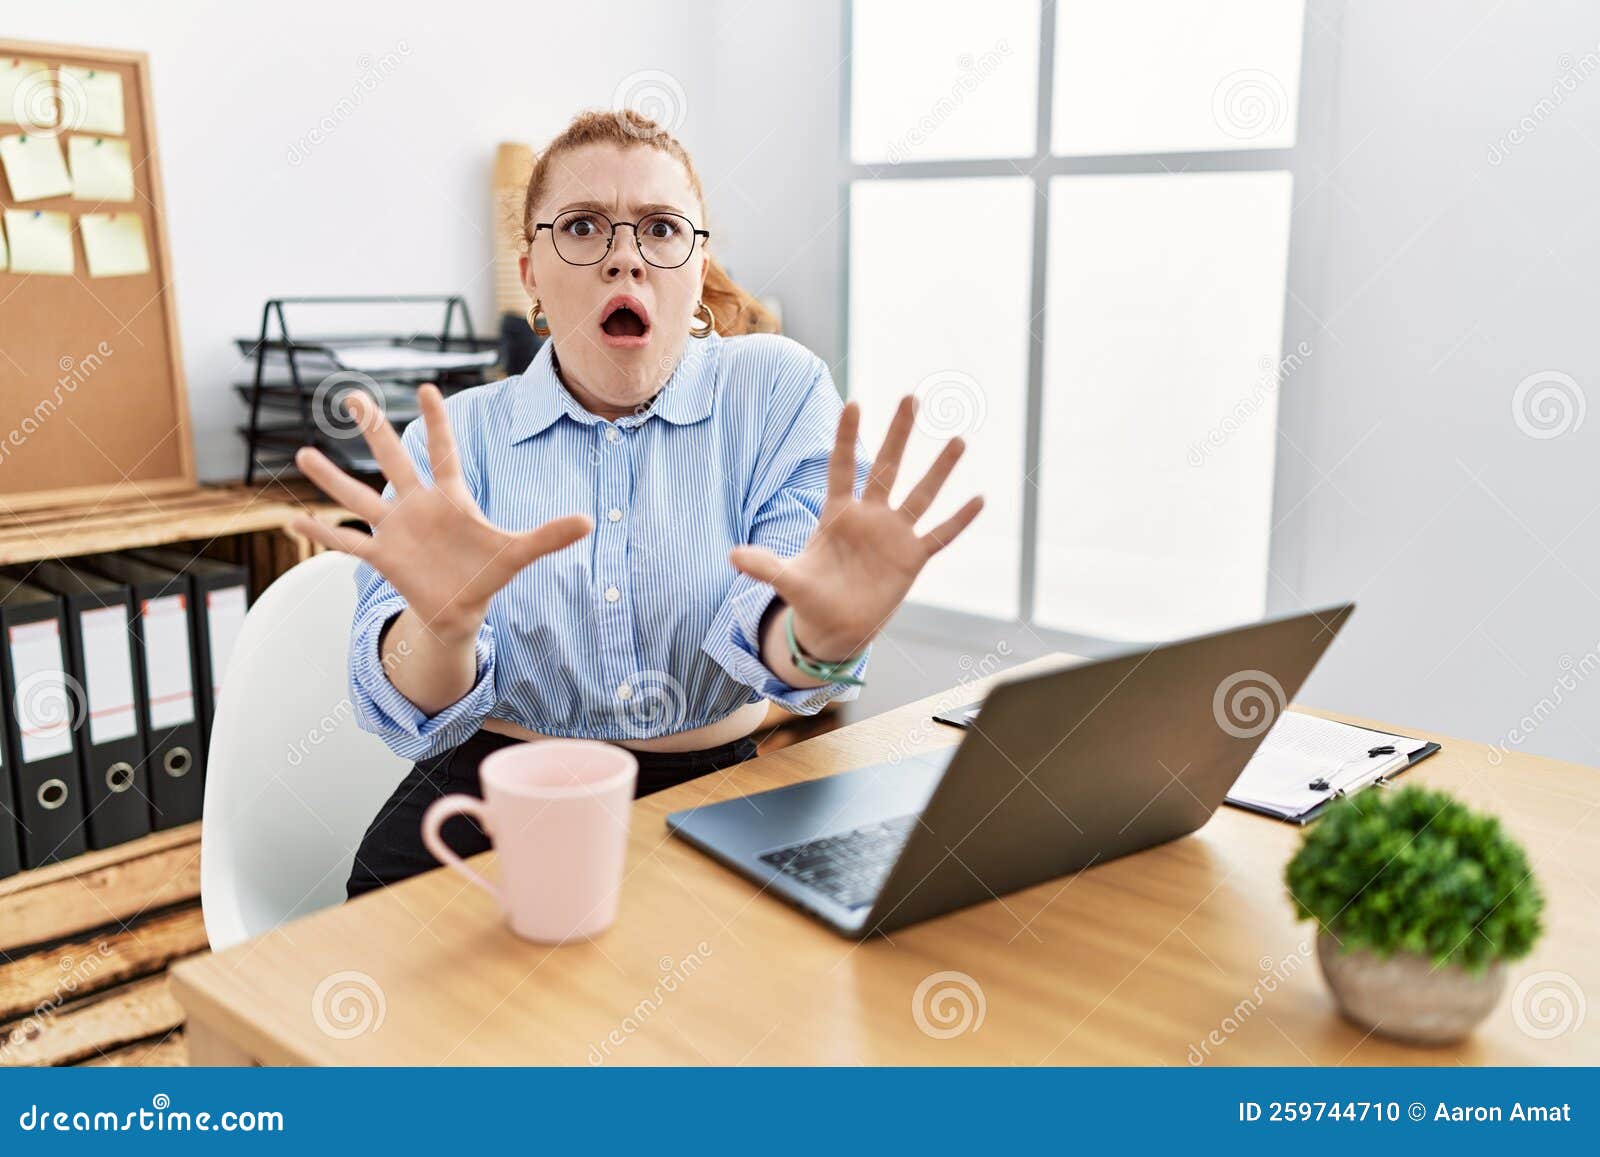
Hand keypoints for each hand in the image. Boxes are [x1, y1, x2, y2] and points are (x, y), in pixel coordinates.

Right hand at [289, 384, 591, 639]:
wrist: (462, 610)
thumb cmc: (487, 574)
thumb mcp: (519, 554)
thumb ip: (548, 536)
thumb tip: (589, 521)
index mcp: (451, 499)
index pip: (443, 453)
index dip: (437, 424)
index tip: (428, 388)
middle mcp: (418, 507)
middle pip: (393, 460)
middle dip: (375, 430)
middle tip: (353, 396)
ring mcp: (396, 530)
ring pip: (359, 497)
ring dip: (332, 478)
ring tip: (303, 453)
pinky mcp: (383, 557)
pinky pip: (347, 543)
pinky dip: (321, 534)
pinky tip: (292, 521)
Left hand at [729, 396, 982, 660]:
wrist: (835, 626)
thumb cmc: (810, 597)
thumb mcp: (788, 580)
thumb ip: (765, 565)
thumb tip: (732, 556)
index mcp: (838, 514)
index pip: (844, 466)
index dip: (848, 437)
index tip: (854, 404)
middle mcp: (869, 517)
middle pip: (888, 466)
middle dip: (899, 433)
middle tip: (912, 397)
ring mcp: (893, 535)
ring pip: (921, 495)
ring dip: (939, 470)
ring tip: (958, 440)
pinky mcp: (911, 559)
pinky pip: (940, 535)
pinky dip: (958, 520)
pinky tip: (979, 499)